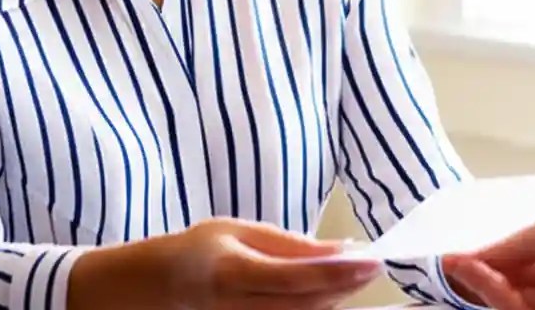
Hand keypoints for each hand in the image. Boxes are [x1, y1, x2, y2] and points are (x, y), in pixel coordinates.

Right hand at [160, 218, 382, 308]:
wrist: (161, 287)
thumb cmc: (202, 251)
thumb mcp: (240, 231)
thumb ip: (289, 243)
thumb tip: (340, 248)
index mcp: (232, 273)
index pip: (295, 278)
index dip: (338, 272)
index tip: (372, 260)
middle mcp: (237, 308)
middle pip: (306, 306)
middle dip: (345, 287)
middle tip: (372, 266)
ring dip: (336, 298)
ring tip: (355, 275)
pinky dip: (318, 308)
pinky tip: (331, 292)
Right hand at [444, 201, 534, 309]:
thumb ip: (522, 240)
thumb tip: (479, 252)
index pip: (526, 254)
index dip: (494, 251)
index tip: (460, 247)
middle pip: (516, 280)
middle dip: (484, 268)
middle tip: (452, 260)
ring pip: (516, 301)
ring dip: (486, 284)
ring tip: (462, 265)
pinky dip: (501, 298)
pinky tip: (483, 277)